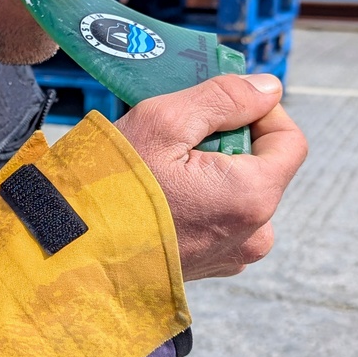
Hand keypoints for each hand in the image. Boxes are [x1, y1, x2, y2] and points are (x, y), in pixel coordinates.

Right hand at [114, 74, 306, 280]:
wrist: (67, 252)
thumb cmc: (111, 187)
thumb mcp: (165, 122)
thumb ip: (225, 99)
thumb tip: (269, 88)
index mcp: (252, 198)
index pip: (290, 141)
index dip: (261, 112)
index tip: (222, 103)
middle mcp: (252, 235)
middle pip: (262, 167)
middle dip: (228, 142)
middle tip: (179, 134)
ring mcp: (229, 256)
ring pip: (238, 194)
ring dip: (211, 170)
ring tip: (162, 167)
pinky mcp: (206, 268)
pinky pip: (218, 220)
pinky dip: (198, 199)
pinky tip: (159, 196)